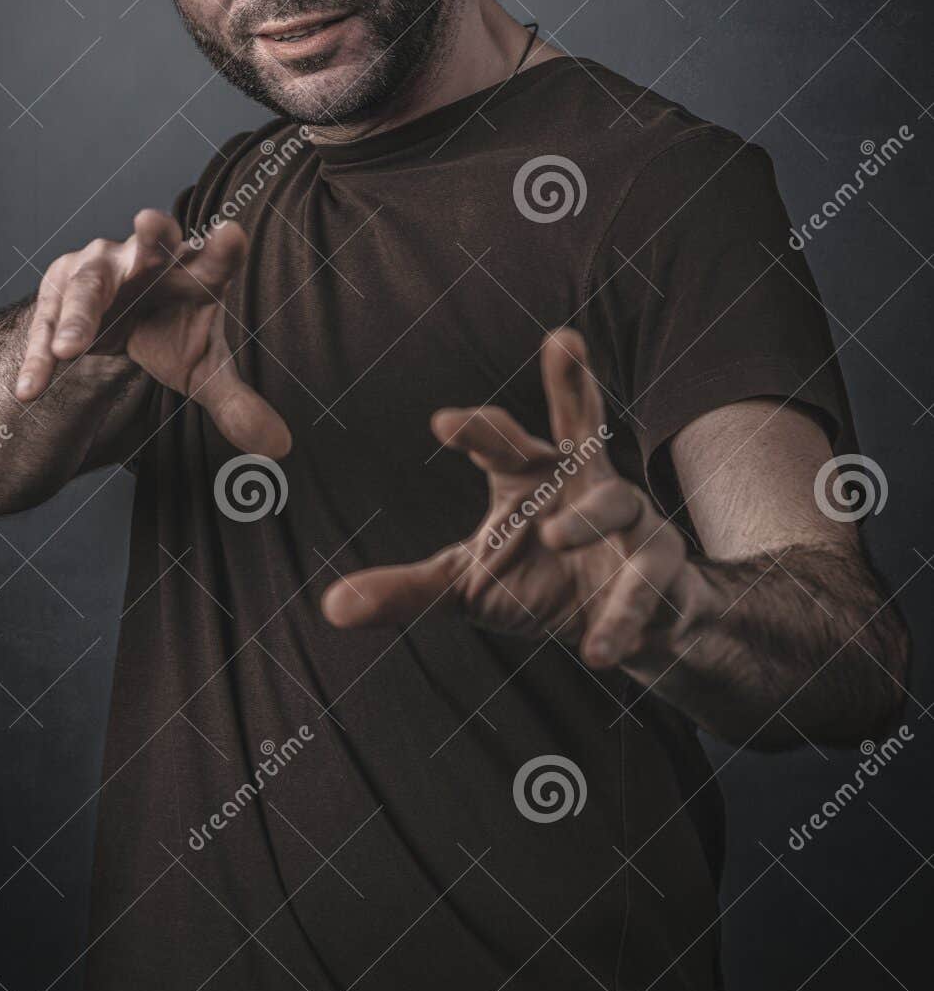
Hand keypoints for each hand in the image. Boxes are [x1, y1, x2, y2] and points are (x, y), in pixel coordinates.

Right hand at [14, 209, 289, 457]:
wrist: (114, 325)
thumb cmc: (171, 334)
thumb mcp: (202, 370)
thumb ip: (236, 403)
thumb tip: (281, 448)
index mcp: (195, 272)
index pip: (215, 259)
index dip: (223, 248)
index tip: (233, 233)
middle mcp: (148, 259)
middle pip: (150, 244)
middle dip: (151, 234)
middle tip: (149, 220)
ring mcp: (100, 268)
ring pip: (89, 284)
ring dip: (79, 315)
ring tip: (69, 350)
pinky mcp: (59, 289)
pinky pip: (46, 324)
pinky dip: (38, 357)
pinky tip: (31, 389)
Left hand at [321, 327, 710, 669]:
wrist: (623, 629)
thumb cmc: (540, 585)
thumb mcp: (466, 588)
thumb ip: (407, 590)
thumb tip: (330, 607)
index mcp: (531, 476)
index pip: (500, 441)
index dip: (475, 429)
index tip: (442, 422)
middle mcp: (581, 481)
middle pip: (580, 417)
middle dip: (573, 380)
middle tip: (563, 339)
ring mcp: (628, 518)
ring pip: (611, 503)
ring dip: (582, 517)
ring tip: (551, 537)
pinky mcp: (661, 565)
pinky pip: (643, 586)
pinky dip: (621, 617)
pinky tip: (598, 651)